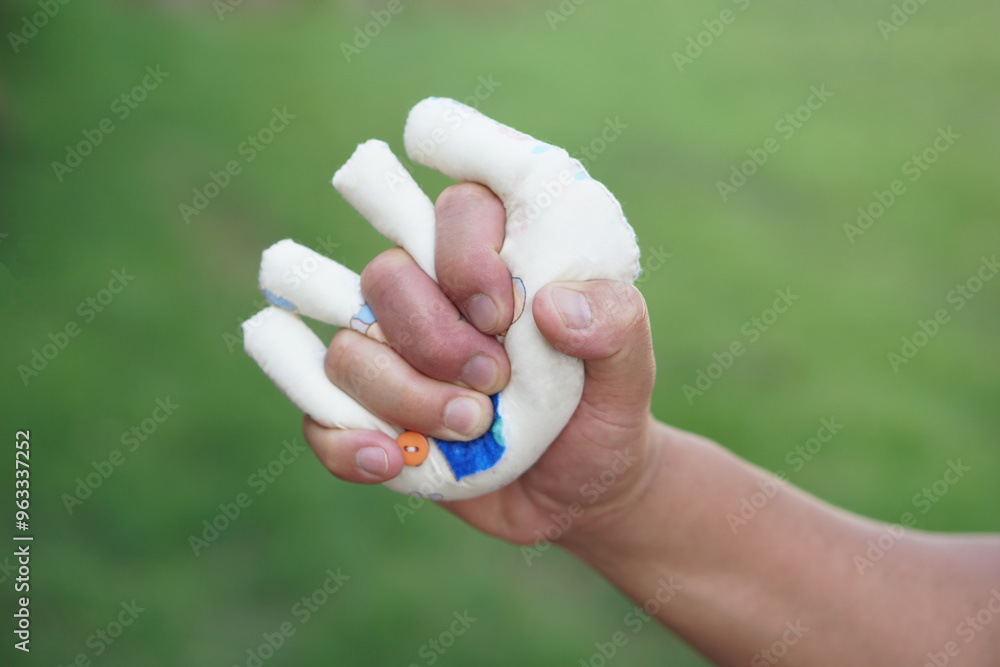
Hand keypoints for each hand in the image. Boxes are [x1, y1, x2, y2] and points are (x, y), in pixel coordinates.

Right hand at [303, 182, 658, 544]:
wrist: (578, 494)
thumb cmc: (601, 414)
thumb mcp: (630, 373)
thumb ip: (615, 325)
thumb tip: (550, 304)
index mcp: (498, 259)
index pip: (459, 207)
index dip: (466, 250)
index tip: (500, 310)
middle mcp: (434, 296)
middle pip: (386, 276)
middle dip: (436, 338)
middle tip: (493, 381)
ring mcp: (393, 356)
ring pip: (350, 351)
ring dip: (406, 396)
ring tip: (472, 428)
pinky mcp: (367, 416)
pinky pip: (319, 415)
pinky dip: (346, 442)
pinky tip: (393, 461)